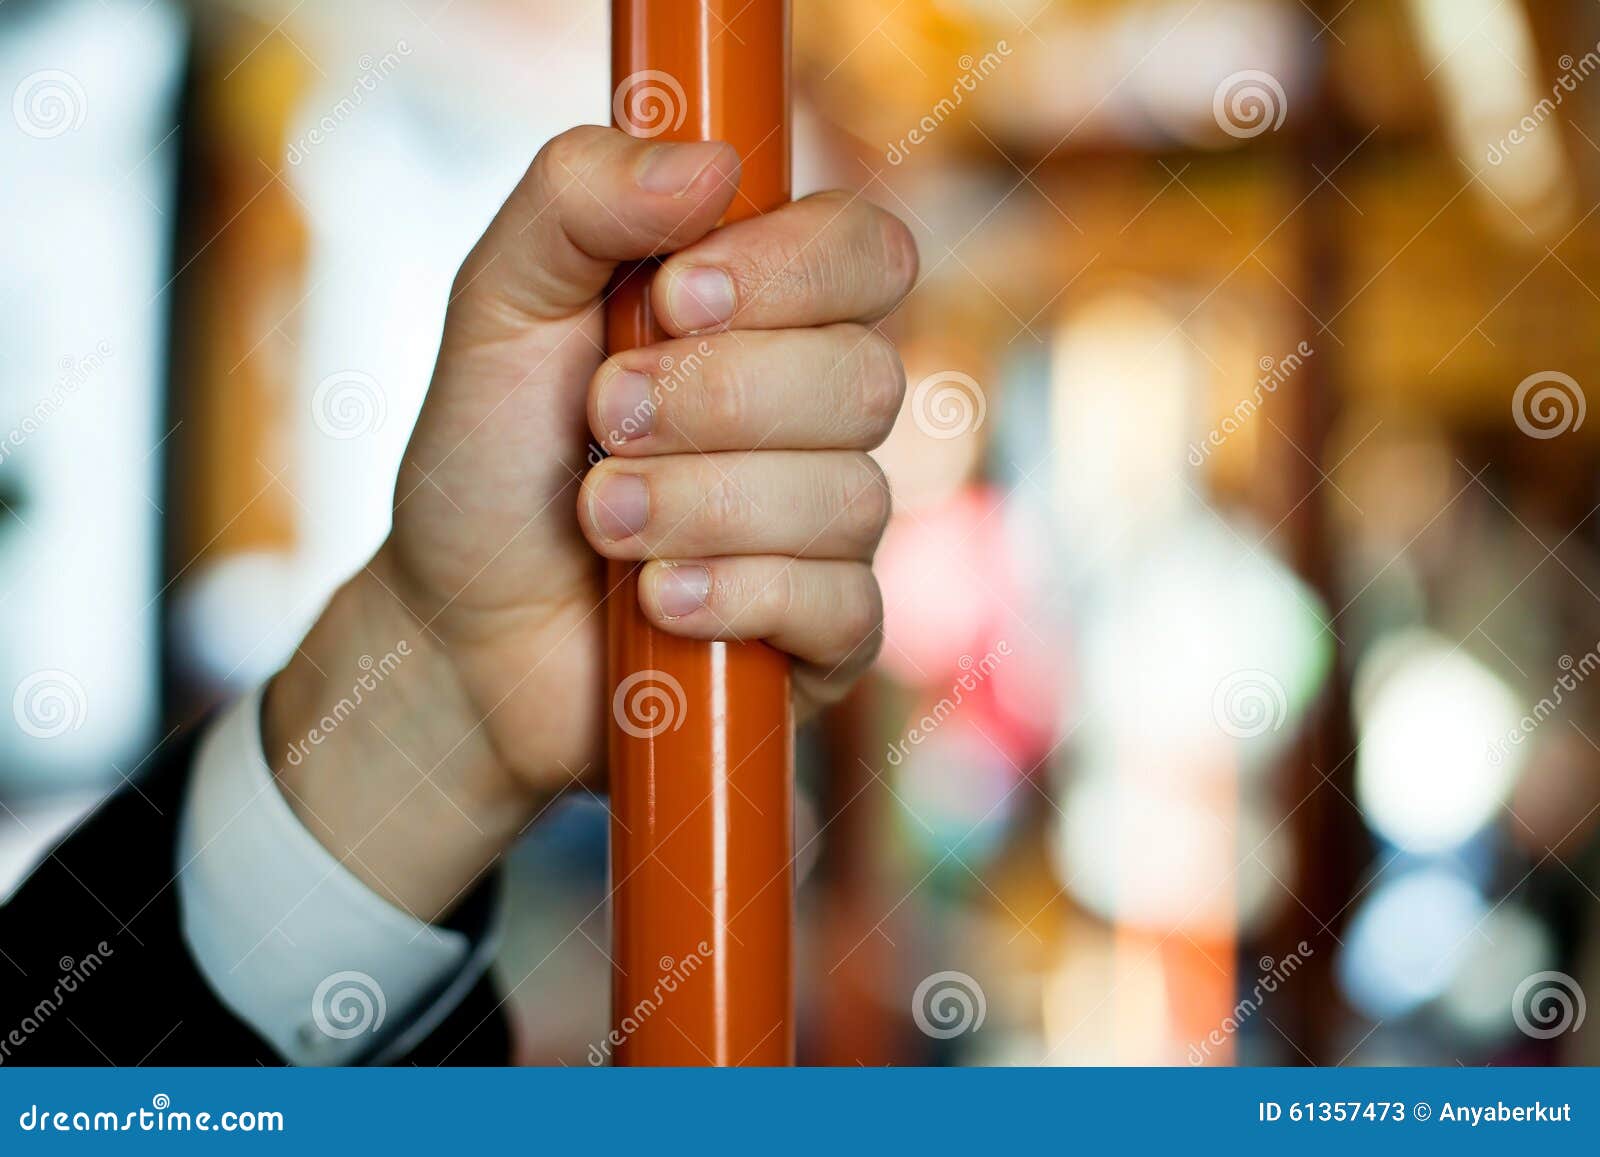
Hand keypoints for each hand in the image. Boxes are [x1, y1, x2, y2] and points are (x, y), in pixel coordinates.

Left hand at [263, 127, 916, 918]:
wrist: (460, 632)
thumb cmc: (493, 464)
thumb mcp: (499, 307)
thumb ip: (577, 199)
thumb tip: (714, 162)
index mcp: (764, 313)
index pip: (865, 253)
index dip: (791, 272)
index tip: (675, 298)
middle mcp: (817, 414)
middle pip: (864, 377)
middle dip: (714, 404)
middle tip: (603, 423)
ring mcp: (830, 528)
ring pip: (847, 496)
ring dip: (700, 506)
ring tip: (600, 524)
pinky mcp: (828, 633)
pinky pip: (840, 605)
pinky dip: (733, 596)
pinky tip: (657, 603)